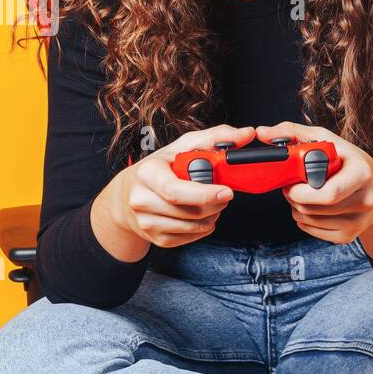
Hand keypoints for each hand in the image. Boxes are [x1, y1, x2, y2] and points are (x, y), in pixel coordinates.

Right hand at [92, 124, 255, 260]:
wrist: (127, 194)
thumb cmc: (160, 168)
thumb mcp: (183, 146)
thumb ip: (216, 137)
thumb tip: (245, 134)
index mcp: (147, 173)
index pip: (176, 191)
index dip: (205, 194)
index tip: (228, 191)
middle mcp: (141, 200)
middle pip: (190, 212)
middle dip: (216, 204)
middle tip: (224, 194)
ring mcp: (147, 223)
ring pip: (194, 227)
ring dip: (213, 215)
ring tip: (211, 202)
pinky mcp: (156, 239)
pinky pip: (192, 238)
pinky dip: (204, 227)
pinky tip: (200, 214)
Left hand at [255, 121, 372, 260]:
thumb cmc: (347, 161)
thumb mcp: (326, 139)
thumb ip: (292, 133)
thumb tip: (261, 133)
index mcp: (362, 173)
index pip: (328, 192)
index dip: (301, 191)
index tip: (291, 182)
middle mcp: (365, 200)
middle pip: (313, 209)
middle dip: (294, 198)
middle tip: (292, 187)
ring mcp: (358, 221)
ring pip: (309, 221)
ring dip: (296, 208)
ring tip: (303, 194)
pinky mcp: (349, 236)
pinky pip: (312, 231)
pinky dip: (304, 220)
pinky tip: (312, 207)